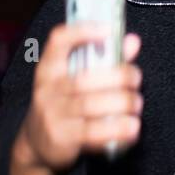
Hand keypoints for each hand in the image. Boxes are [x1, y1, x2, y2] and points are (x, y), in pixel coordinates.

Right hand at [11, 25, 143, 174]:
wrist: (38, 145)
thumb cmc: (66, 106)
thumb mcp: (76, 81)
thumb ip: (106, 61)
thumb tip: (132, 40)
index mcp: (50, 69)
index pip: (58, 42)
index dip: (81, 32)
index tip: (108, 29)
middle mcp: (48, 90)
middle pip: (86, 78)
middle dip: (120, 77)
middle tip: (136, 81)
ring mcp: (53, 115)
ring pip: (93, 105)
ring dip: (124, 104)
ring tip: (136, 106)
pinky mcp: (62, 139)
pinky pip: (95, 133)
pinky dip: (119, 129)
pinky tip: (132, 127)